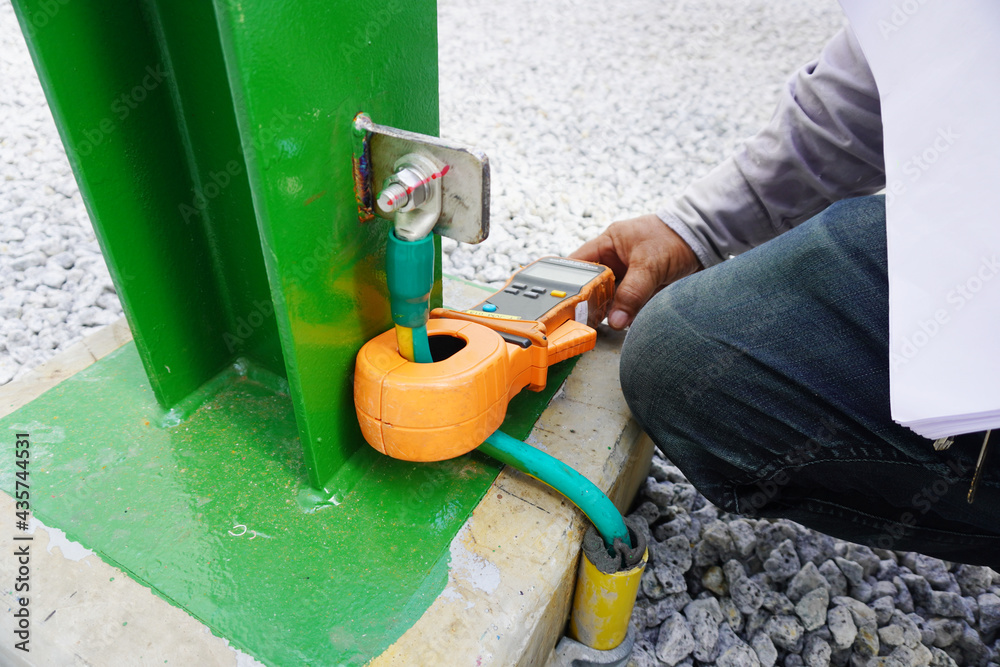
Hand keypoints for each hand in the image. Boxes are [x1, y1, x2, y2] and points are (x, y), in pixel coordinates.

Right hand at [570, 214, 700, 328]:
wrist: (705, 239)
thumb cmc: (674, 238)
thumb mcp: (650, 264)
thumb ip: (632, 293)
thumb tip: (615, 321)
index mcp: (608, 244)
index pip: (577, 264)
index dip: (567, 282)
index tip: (564, 303)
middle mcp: (614, 260)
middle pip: (592, 285)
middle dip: (589, 302)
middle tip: (582, 321)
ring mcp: (628, 275)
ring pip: (610, 298)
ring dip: (609, 311)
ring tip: (599, 325)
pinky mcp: (641, 288)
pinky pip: (627, 305)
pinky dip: (625, 315)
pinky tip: (622, 324)